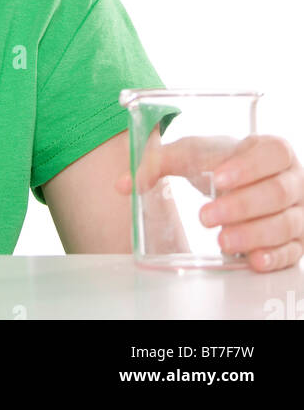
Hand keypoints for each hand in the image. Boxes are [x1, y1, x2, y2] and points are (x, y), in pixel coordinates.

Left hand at [114, 133, 303, 271]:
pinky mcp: (296, 242)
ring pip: (285, 224)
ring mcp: (297, 213)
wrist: (247, 181)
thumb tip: (125, 183)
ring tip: (222, 240)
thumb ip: (162, 161)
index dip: (248, 166)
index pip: (272, 154)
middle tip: (207, 216)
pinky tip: (252, 260)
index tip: (218, 178)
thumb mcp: (197, 155)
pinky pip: (292, 253)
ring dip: (253, 234)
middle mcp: (291, 180)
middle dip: (241, 206)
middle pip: (277, 192)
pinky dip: (273, 257)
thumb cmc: (225, 164)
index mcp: (271, 151)